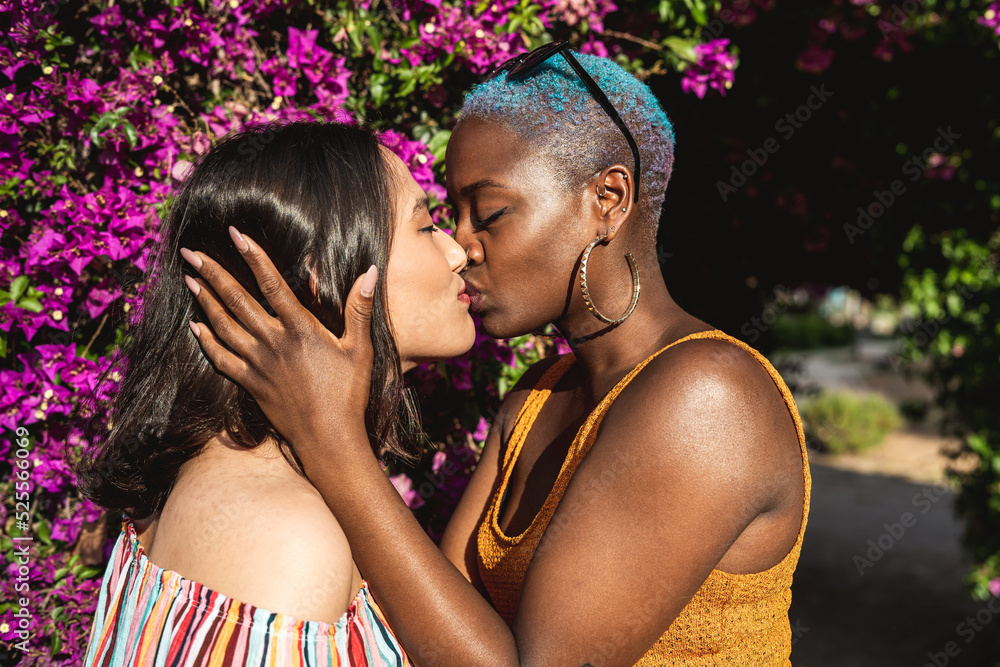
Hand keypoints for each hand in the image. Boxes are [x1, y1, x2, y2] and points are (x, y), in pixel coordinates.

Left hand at [181, 225, 377, 449]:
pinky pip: (221, 358)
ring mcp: (258, 364)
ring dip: (205, 301)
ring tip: (190, 279)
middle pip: (236, 300)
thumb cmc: (349, 393)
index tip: (235, 234)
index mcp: (300, 329)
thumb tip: (370, 271)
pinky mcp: (251, 383)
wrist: (329, 438)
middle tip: (190, 252)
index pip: (271, 284)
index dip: (253, 256)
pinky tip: (195, 326)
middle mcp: (273, 342)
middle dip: (212, 273)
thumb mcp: (360, 348)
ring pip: (223, 325)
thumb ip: (359, 308)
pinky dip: (206, 341)